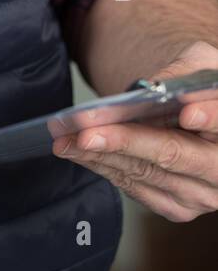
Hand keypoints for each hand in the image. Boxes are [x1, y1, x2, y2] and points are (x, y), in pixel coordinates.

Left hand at [52, 40, 217, 220]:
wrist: (198, 113)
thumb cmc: (202, 84)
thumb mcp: (202, 64)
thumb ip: (186, 72)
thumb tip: (153, 87)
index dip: (209, 118)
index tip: (187, 113)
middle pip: (175, 155)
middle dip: (127, 142)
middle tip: (88, 132)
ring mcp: (202, 194)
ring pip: (148, 174)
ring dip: (102, 156)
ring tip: (67, 138)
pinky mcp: (177, 207)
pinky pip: (136, 187)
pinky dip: (104, 168)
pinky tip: (79, 152)